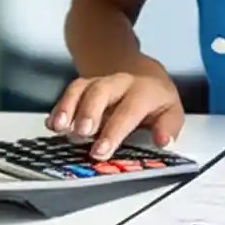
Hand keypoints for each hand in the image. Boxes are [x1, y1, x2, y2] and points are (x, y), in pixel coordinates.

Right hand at [46, 71, 183, 159]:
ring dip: (69, 107)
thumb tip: (163, 142)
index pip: (129, 110)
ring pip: (82, 88)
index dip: (114, 130)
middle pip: (102, 91)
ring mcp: (100, 82)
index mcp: (144, 91)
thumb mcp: (171, 113)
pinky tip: (53, 124)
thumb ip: (168, 128)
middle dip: (89, 112)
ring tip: (60, 128)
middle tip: (81, 134)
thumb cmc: (156, 102)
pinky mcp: (85, 86)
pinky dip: (60, 108)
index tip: (101, 150)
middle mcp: (120, 83)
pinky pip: (71, 91)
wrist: (144, 74)